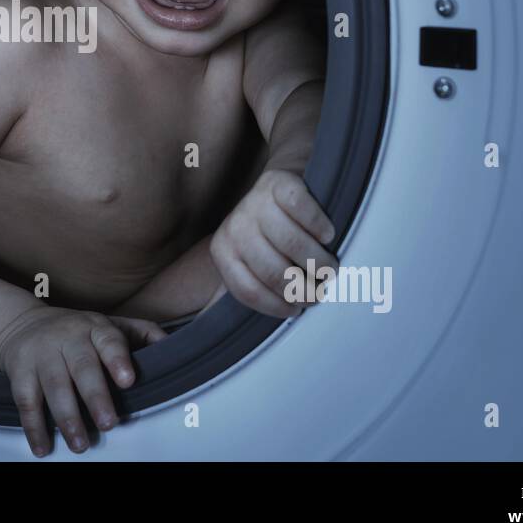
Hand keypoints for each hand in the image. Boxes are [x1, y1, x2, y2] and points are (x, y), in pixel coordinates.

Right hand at [0, 306, 167, 456]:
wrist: (22, 323)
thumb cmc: (78, 332)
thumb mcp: (108, 325)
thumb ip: (142, 334)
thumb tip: (176, 349)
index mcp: (95, 328)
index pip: (108, 340)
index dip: (117, 359)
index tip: (128, 380)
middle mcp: (68, 338)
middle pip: (82, 366)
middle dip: (95, 397)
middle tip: (108, 424)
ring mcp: (41, 353)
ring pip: (54, 385)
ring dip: (67, 417)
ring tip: (80, 444)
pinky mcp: (20, 371)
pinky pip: (25, 400)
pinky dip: (33, 426)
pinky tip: (43, 447)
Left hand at [208, 169, 336, 316]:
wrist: (279, 188)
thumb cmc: (266, 234)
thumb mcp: (244, 262)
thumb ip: (233, 293)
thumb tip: (193, 340)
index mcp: (222, 251)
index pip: (249, 292)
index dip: (278, 307)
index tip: (297, 308)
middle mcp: (234, 226)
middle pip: (274, 271)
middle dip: (304, 288)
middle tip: (321, 291)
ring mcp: (255, 202)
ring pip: (293, 243)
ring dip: (318, 262)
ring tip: (329, 269)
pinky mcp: (278, 182)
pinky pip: (304, 211)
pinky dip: (320, 227)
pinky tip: (326, 235)